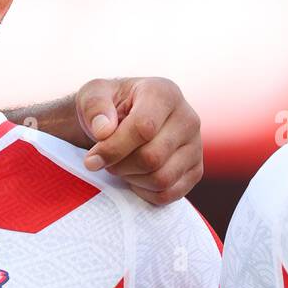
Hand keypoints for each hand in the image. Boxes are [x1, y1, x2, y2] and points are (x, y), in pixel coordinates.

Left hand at [75, 77, 202, 204]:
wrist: (121, 121)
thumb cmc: (106, 108)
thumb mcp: (91, 96)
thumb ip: (94, 107)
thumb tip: (104, 131)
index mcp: (164, 94)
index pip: (143, 128)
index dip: (114, 148)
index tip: (91, 159)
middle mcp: (187, 118)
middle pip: (152, 158)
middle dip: (120, 166)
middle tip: (106, 161)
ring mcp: (195, 146)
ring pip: (162, 179)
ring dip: (132, 179)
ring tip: (121, 166)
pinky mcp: (195, 171)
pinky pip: (169, 194)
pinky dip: (145, 193)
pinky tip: (134, 177)